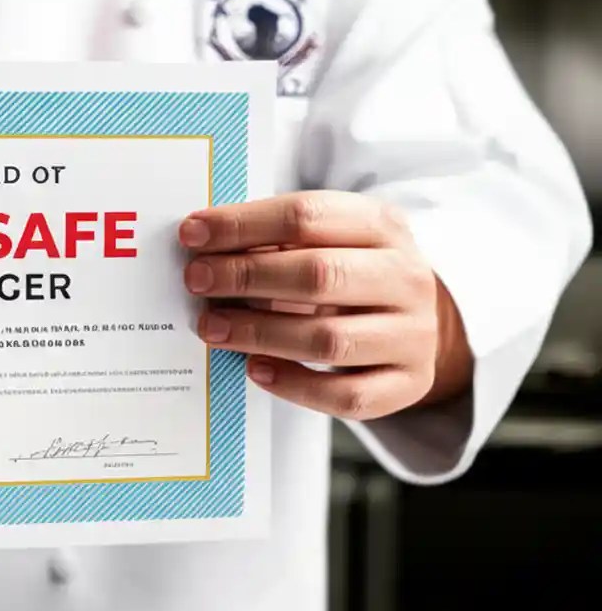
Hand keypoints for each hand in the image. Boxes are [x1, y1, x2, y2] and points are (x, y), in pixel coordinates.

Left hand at [180, 191, 473, 420]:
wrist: (418, 323)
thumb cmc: (352, 275)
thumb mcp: (330, 241)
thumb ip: (277, 240)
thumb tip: (202, 243)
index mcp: (383, 226)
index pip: (308, 216)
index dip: (243, 224)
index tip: (192, 234)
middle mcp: (406, 278)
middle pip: (319, 275)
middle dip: (246, 277)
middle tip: (197, 281)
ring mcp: (413, 334)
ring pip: (328, 340)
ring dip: (259, 333)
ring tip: (212, 328)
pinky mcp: (408, 384)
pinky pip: (345, 395)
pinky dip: (294, 385)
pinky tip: (255, 369)